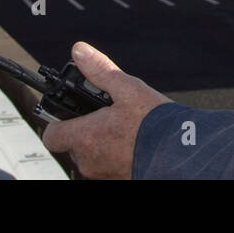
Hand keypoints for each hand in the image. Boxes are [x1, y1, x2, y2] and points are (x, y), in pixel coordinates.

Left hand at [41, 41, 171, 178]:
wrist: (182, 154)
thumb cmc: (155, 123)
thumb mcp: (129, 89)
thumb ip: (100, 70)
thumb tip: (79, 51)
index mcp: (85, 137)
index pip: (51, 135)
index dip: (58, 122)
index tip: (72, 113)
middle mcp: (89, 161)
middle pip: (73, 146)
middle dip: (86, 132)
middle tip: (107, 117)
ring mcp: (103, 175)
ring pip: (91, 158)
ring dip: (101, 146)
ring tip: (124, 131)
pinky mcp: (118, 181)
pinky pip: (107, 168)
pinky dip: (115, 157)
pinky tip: (133, 145)